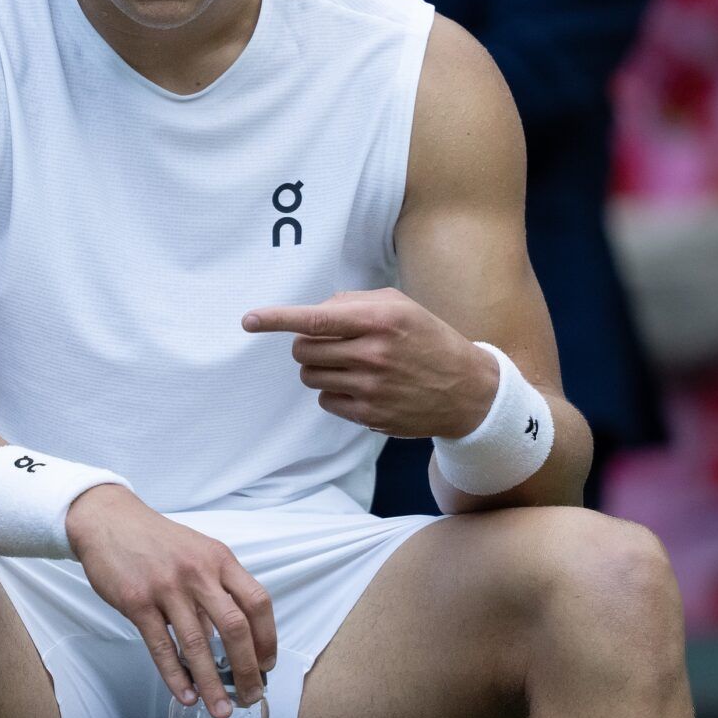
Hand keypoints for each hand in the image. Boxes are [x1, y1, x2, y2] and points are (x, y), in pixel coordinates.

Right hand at [65, 484, 275, 717]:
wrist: (108, 521)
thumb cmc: (157, 541)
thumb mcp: (197, 552)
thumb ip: (216, 589)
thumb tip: (232, 640)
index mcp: (219, 559)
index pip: (257, 601)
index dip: (268, 637)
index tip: (268, 664)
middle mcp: (198, 572)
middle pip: (234, 628)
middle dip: (247, 669)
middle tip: (252, 696)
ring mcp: (167, 587)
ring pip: (197, 644)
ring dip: (212, 683)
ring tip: (221, 709)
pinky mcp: (137, 602)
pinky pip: (162, 647)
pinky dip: (176, 676)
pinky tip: (187, 694)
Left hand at [243, 287, 498, 438]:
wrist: (467, 390)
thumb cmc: (428, 339)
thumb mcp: (400, 306)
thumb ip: (354, 302)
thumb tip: (313, 314)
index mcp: (380, 319)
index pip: (316, 319)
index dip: (278, 318)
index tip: (250, 320)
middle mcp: (374, 353)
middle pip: (303, 350)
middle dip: (307, 344)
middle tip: (330, 344)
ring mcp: (371, 388)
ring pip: (311, 376)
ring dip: (320, 368)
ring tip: (351, 364)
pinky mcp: (370, 415)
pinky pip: (326, 401)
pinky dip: (334, 391)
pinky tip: (361, 387)